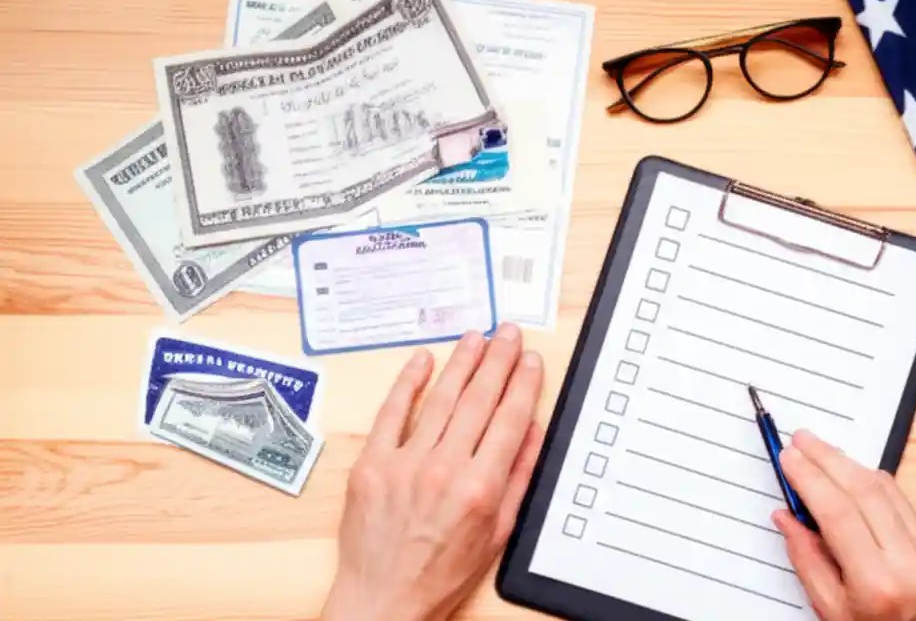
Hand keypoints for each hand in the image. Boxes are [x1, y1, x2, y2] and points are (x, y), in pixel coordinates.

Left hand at [322, 323, 544, 620]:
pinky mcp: (372, 464)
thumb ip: (517, 478)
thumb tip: (532, 432)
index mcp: (481, 487)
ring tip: (476, 338)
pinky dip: (407, 384)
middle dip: (498, 361)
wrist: (385, 600)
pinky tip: (422, 360)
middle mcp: (445, 469)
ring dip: (461, 363)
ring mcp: (405, 463)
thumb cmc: (441, 574)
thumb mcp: (498, 533)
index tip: (531, 361)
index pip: (509, 419)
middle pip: (478, 400)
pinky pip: (392, 413)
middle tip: (508, 334)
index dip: (524, 384)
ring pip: (440, 399)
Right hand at [776, 430, 915, 620]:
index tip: (789, 457)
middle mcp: (913, 563)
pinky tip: (856, 485)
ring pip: (889, 490)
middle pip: (864, 490)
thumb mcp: (832, 615)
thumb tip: (786, 515)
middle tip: (802, 441)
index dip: (810, 478)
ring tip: (823, 454)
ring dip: (852, 467)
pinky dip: (878, 491)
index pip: (837, 512)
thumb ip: (807, 562)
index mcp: (878, 585)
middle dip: (828, 458)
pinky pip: (907, 507)